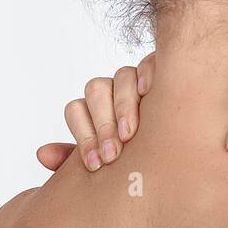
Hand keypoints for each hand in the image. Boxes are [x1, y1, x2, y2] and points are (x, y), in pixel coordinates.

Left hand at [36, 54, 154, 171]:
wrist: (185, 148)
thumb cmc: (144, 159)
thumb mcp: (111, 163)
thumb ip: (76, 160)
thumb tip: (42, 154)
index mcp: (96, 111)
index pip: (76, 110)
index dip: (83, 137)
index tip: (96, 164)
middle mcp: (113, 91)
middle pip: (95, 90)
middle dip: (102, 124)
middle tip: (113, 154)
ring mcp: (138, 80)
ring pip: (120, 77)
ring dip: (122, 105)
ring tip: (130, 133)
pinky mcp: (164, 72)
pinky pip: (150, 63)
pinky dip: (147, 75)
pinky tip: (148, 94)